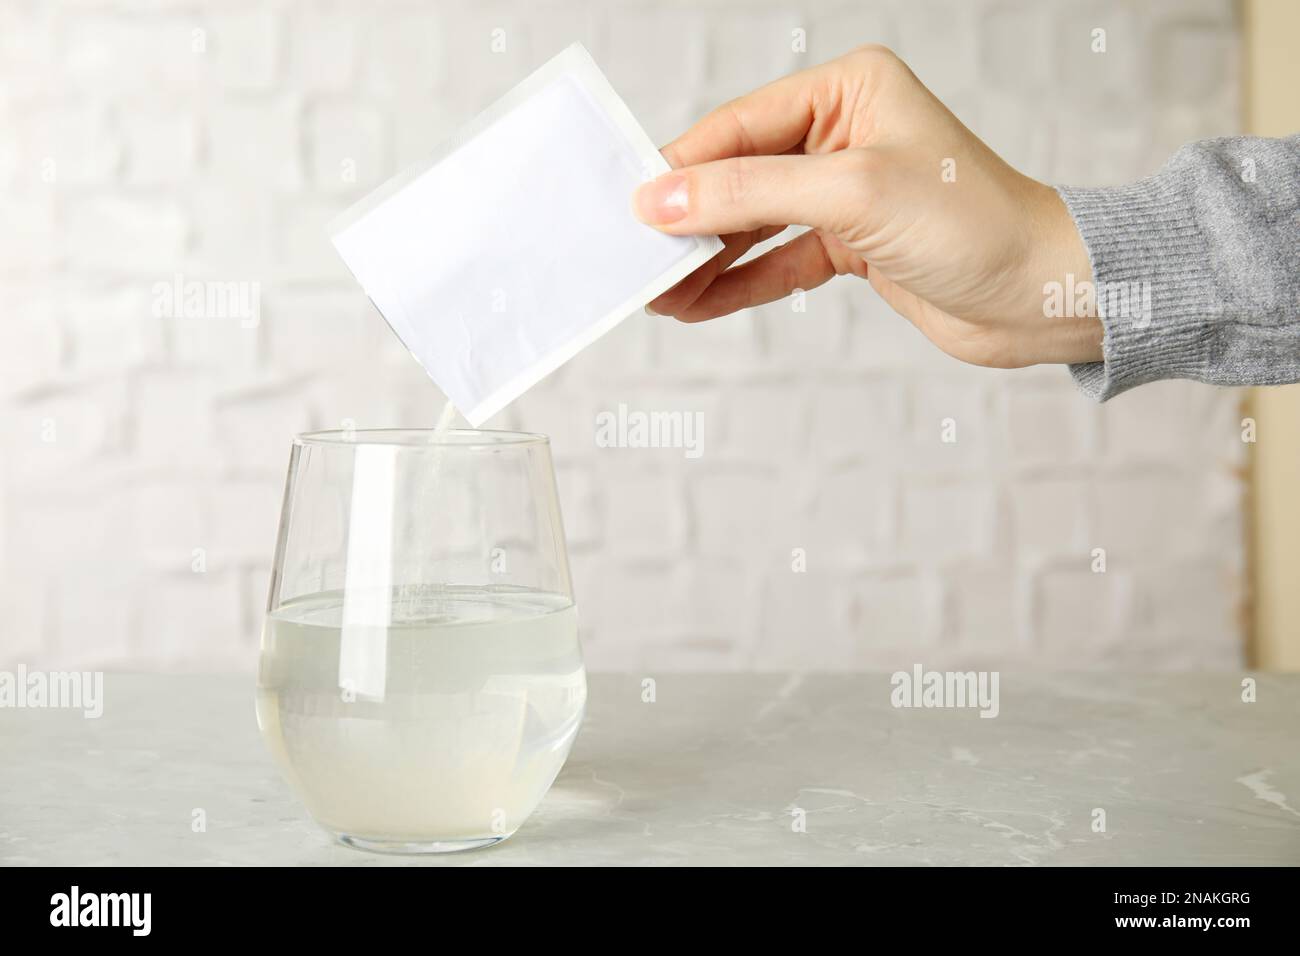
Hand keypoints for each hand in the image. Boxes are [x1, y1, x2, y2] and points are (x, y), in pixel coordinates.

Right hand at [633, 46, 1102, 367]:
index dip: (683, 167)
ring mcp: (844, 191)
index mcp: (848, 91)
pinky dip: (738, 283)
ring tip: (656, 290)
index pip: (741, 126)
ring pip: (753, 222)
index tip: (632, 206)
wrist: (1041, 293)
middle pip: (739, 173)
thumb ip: (750, 193)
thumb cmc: (975, 222)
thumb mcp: (851, 194)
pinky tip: (697, 303)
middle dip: (688, 219)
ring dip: (706, 258)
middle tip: (634, 255)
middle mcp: (842, 134)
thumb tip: (663, 199)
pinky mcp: (850, 243)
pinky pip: (776, 261)